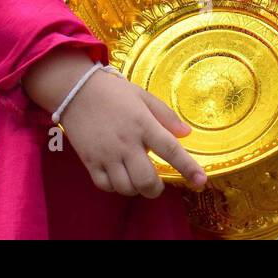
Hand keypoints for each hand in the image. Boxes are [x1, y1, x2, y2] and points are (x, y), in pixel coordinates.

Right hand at [56, 68, 207, 197]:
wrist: (75, 89)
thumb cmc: (113, 91)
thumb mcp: (143, 96)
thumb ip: (165, 116)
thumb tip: (186, 133)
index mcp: (143, 124)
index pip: (171, 150)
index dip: (188, 168)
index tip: (201, 182)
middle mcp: (126, 142)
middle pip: (146, 180)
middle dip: (155, 189)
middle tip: (156, 184)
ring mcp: (107, 154)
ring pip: (126, 187)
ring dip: (136, 188)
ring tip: (136, 178)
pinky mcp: (90, 161)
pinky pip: (105, 186)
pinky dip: (115, 187)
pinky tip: (118, 177)